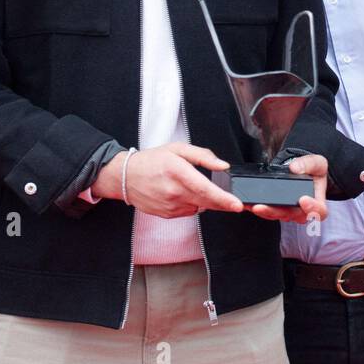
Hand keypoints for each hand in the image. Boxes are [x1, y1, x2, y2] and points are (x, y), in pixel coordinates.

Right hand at [94, 143, 242, 217]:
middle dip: (223, 203)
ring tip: (194, 188)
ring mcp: (170, 206)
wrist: (126, 177)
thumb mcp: (178, 149)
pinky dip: (193, 204)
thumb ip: (203, 156)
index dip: (224, 199)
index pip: (205, 189)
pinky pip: (189, 212)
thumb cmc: (151, 161)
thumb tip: (222, 165)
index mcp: (177, 171)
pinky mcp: (168, 215)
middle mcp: (174, 191)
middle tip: (232, 200)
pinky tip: (184, 194)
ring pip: (199, 208)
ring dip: (206, 201)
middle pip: (206, 202)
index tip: (237, 204)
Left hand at [247, 154, 328, 224]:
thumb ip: (309, 164)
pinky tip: (249, 203)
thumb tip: (294, 168)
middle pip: (292, 216)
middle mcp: (302, 211)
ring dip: (264, 212)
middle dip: (276, 211)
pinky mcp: (276, 210)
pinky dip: (258, 208)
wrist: (299, 169)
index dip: (312, 208)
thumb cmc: (312, 169)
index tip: (303, 199)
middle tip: (263, 206)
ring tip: (253, 205)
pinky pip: (267, 212)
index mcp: (317, 202)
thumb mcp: (317, 162)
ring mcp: (288, 212)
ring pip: (277, 216)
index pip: (319, 211)